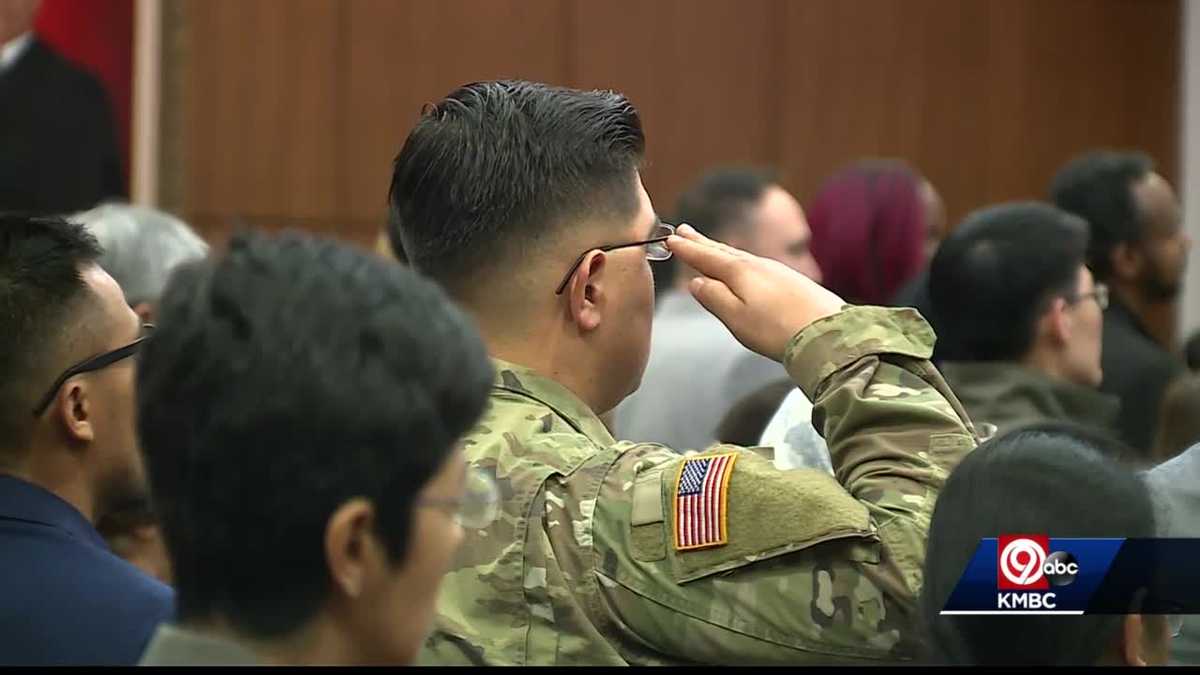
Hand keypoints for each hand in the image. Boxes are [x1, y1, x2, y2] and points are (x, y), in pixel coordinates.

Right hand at [666, 224, 845, 361]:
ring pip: (739, 256)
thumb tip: (696, 282)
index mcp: (739, 272)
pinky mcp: (790, 281)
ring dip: (720, 250)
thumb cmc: (777, 329)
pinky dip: (739, 261)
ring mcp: (776, 271)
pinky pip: (755, 265)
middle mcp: (757, 265)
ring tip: (708, 245)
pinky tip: (741, 266)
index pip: (706, 257)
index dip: (687, 250)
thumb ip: (713, 297)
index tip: (671, 239)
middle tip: (684, 230)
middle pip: (722, 251)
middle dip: (702, 242)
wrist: (827, 333)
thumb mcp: (736, 318)